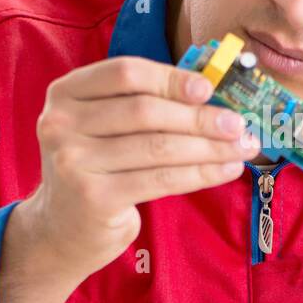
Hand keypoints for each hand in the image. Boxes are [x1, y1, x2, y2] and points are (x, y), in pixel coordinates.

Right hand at [22, 55, 261, 274]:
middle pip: (145, 111)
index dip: (171, 79)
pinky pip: (161, 179)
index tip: (208, 89)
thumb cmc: (97, 169)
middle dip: (199, 117)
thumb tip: (211, 93)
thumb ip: (142, 103)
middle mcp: (61, 123)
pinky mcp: (94, 197)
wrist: (62, 229)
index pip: (126, 74)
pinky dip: (200, 174)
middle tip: (237, 124)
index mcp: (65, 93)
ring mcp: (73, 162)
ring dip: (208, 147)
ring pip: (158, 147)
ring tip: (242, 148)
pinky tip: (225, 170)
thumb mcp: (104, 127)